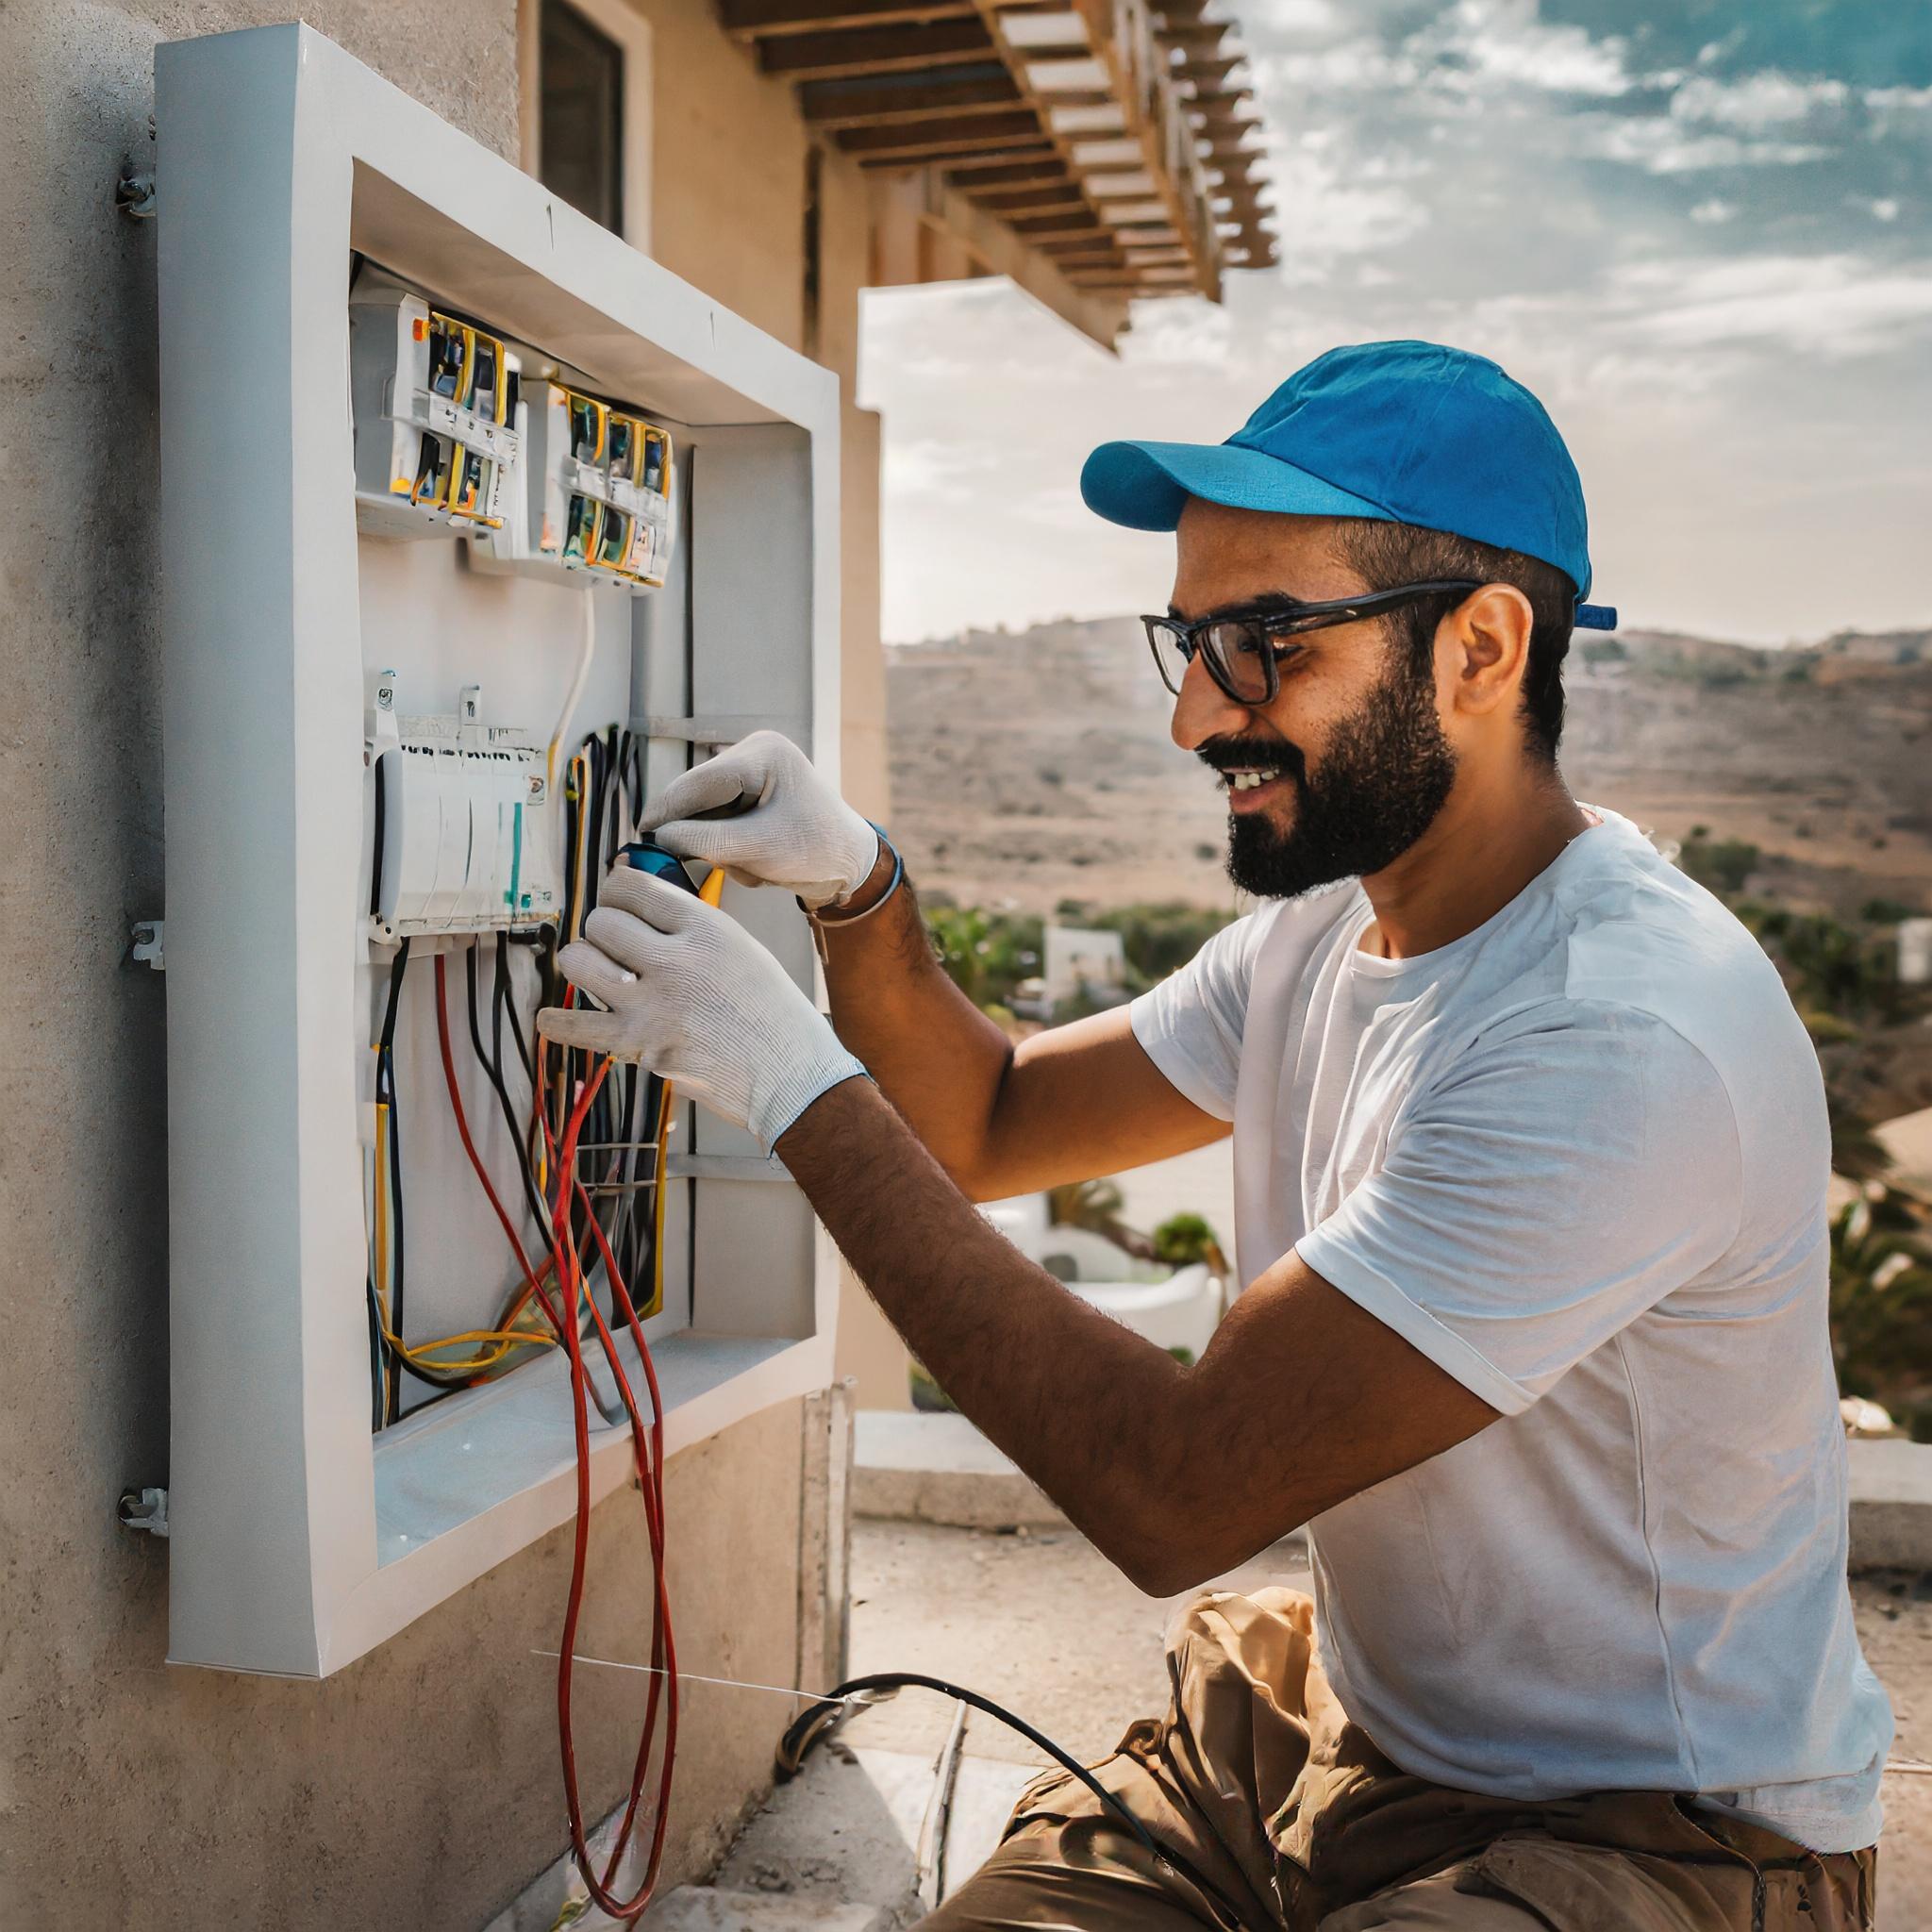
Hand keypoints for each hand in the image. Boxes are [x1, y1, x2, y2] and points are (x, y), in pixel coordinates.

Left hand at [538, 865, 866, 1154]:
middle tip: (617, 948)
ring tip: (600, 974)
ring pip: (579, 961)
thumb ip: (690, 923)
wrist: (790, 1075)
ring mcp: (653, 1004)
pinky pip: (574, 1024)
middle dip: (605, 932)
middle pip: (601, 921)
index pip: (632, 887)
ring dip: (584, 965)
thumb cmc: (772, 1012)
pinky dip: (557, 1021)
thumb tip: (633, 895)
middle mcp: (676, 960)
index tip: (619, 902)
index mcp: (706, 928)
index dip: (618, 891)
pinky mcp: (638, 1045)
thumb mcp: (741, 948)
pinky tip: (552, 1016)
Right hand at [639, 730, 878, 908]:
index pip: (698, 782)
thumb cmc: (816, 851)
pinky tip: (758, 862)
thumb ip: (707, 841)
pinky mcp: (750, 795)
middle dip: (703, 835)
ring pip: (706, 814)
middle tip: (711, 866)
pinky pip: (719, 822)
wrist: (851, 865)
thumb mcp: (760, 849)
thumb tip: (659, 837)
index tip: (640, 836)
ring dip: (720, 846)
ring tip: (755, 866)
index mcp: (763, 754)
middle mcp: (754, 754)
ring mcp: (752, 774)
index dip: (665, 810)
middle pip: (698, 797)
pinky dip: (730, 848)